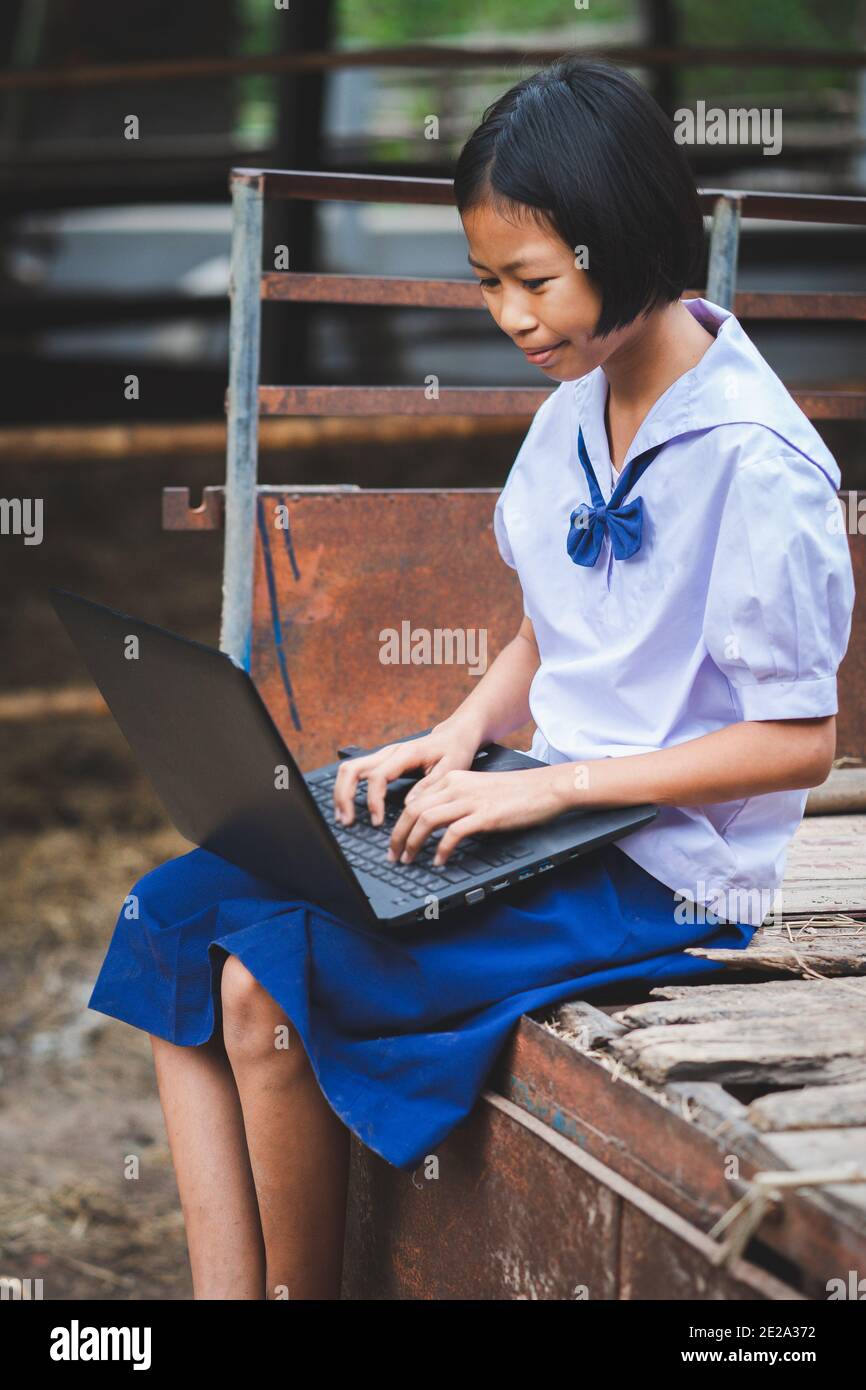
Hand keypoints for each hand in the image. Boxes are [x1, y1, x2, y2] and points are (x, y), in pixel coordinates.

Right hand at [332, 717, 483, 827]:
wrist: (454, 736)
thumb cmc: (454, 752)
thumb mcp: (451, 770)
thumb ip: (429, 786)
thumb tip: (408, 804)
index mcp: (405, 754)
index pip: (378, 776)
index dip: (374, 800)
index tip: (377, 822)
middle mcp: (389, 752)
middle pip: (352, 769)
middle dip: (344, 796)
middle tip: (347, 821)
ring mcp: (382, 755)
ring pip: (348, 769)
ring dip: (340, 793)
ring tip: (343, 818)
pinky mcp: (381, 761)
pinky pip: (355, 772)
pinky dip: (346, 789)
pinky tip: (348, 808)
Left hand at [387, 763, 576, 865]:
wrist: (544, 788)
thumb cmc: (514, 792)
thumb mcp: (477, 789)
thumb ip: (456, 800)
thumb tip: (435, 824)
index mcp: (452, 779)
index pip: (414, 800)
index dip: (399, 824)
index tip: (395, 842)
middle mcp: (456, 787)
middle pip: (413, 810)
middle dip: (398, 836)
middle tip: (394, 856)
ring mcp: (470, 800)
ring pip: (426, 820)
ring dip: (413, 843)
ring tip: (409, 861)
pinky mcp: (484, 815)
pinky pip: (453, 834)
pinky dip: (442, 850)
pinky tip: (440, 862)